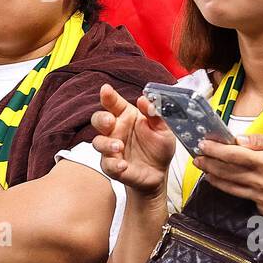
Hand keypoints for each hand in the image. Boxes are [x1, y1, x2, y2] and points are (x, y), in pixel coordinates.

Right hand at [90, 83, 176, 198]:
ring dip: (106, 143)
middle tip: (110, 121)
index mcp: (126, 116)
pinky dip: (113, 164)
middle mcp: (116, 130)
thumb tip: (145, 100)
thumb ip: (155, 114)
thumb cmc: (159, 147)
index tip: (106, 90)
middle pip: (98, 120)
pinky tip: (123, 164)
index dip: (108, 96)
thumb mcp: (164, 129)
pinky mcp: (112, 166)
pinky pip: (107, 164)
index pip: (114, 103)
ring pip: (98, 142)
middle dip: (101, 119)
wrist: (160, 173)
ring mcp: (111, 148)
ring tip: (118, 146)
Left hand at [192, 134, 262, 216]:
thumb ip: (262, 142)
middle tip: (196, 157)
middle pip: (226, 172)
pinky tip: (227, 182)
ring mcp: (260, 198)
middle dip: (208, 163)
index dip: (215, 149)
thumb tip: (239, 140)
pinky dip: (234, 189)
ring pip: (230, 187)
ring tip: (204, 170)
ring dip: (214, 177)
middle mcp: (260, 182)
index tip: (202, 143)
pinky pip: (244, 197)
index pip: (233, 155)